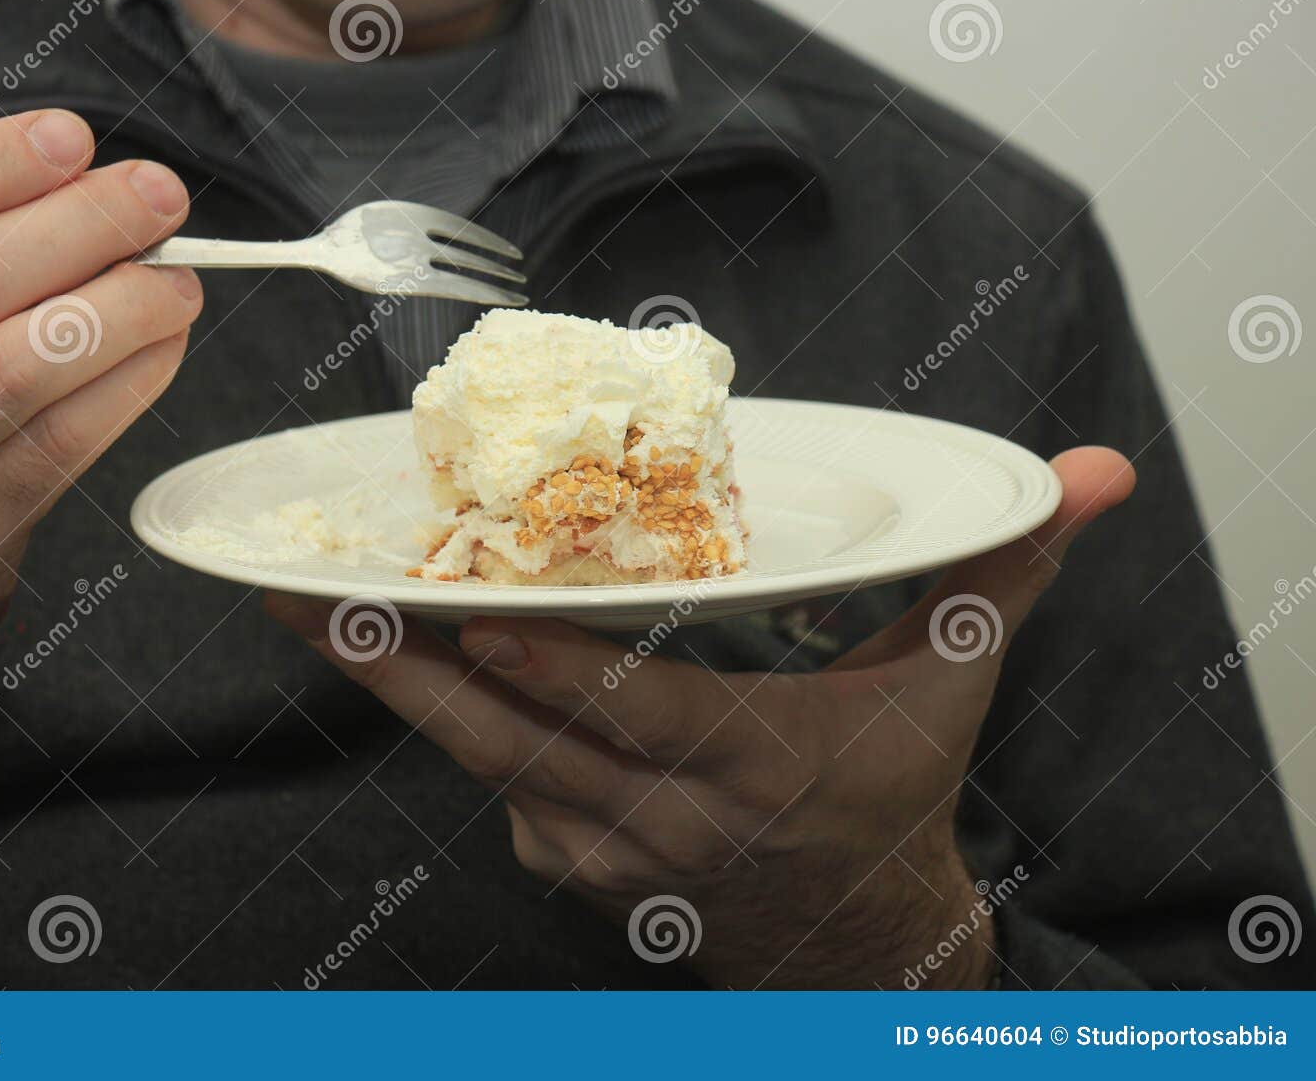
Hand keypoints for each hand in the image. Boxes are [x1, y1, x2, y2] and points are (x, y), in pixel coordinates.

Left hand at [266, 447, 1134, 986]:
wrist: (844, 937)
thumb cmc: (890, 791)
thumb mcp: (948, 687)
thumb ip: (1001, 576)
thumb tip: (1095, 472)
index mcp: (752, 763)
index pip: (641, 713)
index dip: (556, 670)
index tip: (475, 616)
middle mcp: (661, 816)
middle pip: (515, 740)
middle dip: (408, 670)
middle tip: (317, 598)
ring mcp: (601, 850)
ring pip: (481, 762)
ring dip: (400, 689)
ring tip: (314, 611)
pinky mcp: (565, 860)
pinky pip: (494, 779)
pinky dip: (445, 719)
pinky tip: (396, 655)